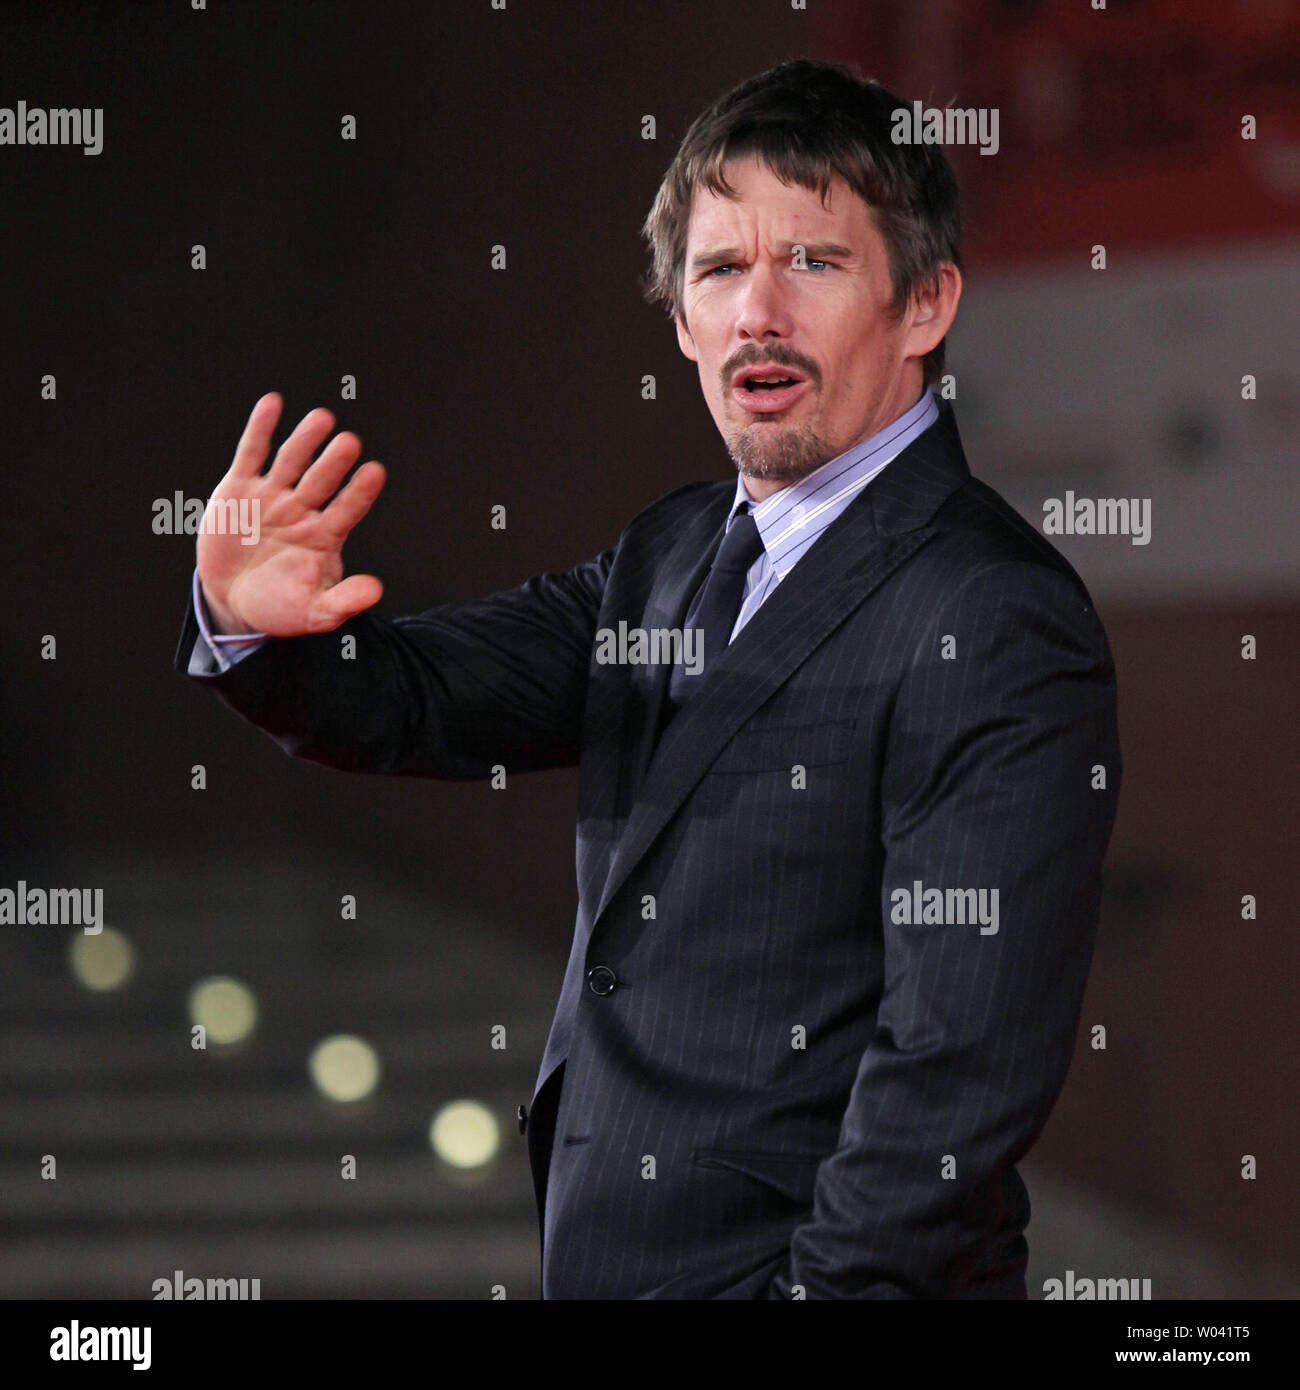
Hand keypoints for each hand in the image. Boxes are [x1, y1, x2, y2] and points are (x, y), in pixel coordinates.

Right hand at [195, 393, 386, 636]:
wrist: (231, 599)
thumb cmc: (279, 606)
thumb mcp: (313, 613)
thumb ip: (343, 602)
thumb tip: (376, 591)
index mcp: (325, 536)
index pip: (348, 509)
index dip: (360, 492)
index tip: (375, 471)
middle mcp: (303, 510)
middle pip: (321, 481)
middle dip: (333, 462)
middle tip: (349, 442)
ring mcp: (272, 496)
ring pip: (291, 462)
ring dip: (305, 441)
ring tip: (322, 419)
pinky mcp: (240, 488)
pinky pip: (252, 453)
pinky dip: (261, 428)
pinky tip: (273, 402)